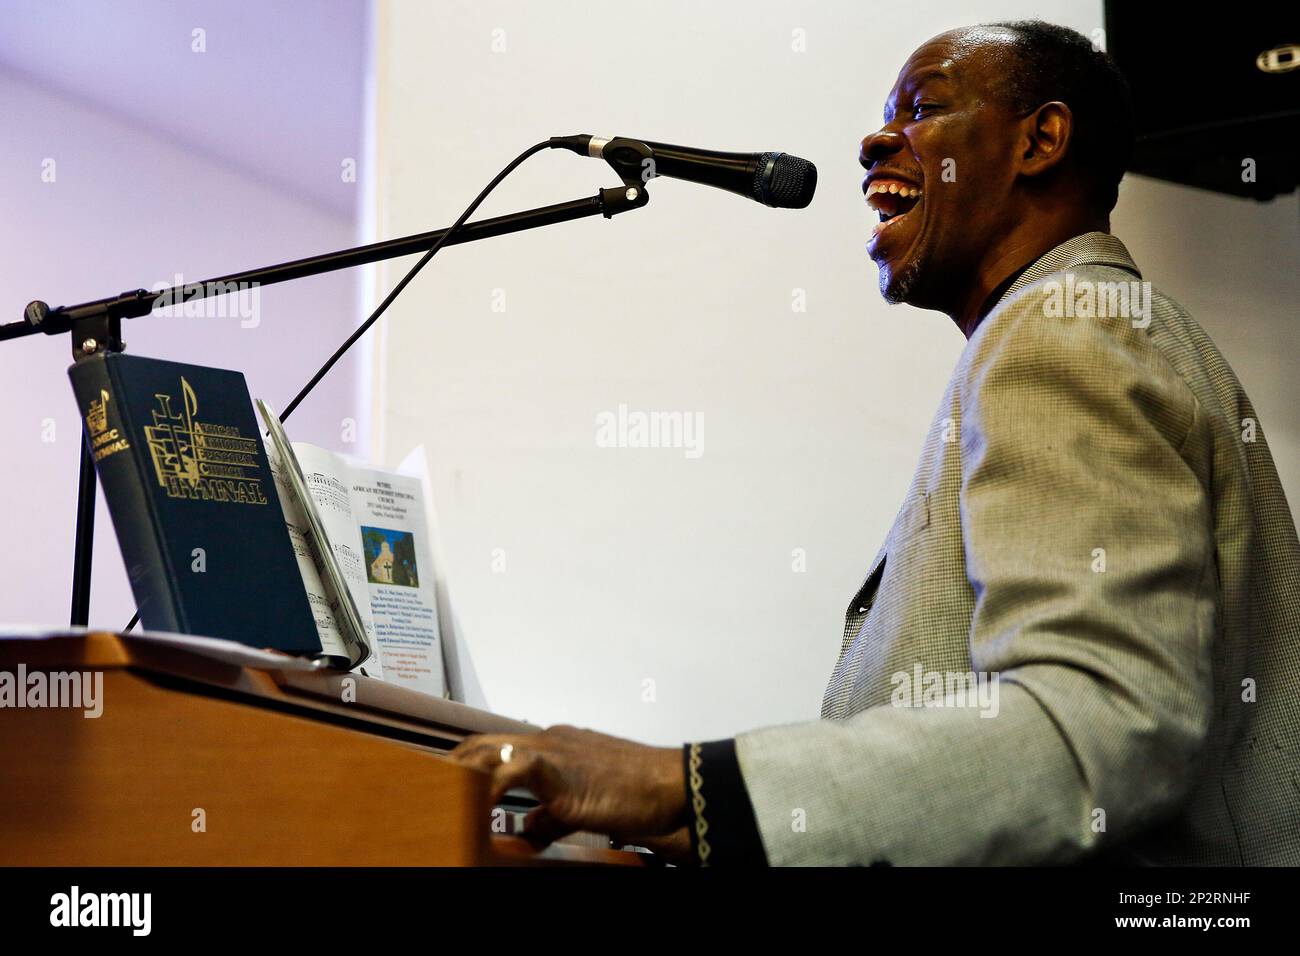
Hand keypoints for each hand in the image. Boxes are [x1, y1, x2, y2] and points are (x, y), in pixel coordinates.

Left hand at [447, 724, 686, 845]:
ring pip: (488, 751)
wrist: (671, 783)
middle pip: (483, 743)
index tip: (444, 781)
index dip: (468, 764)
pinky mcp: (559, 768)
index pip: (499, 748)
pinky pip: (510, 770)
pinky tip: (472, 806)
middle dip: (452, 763)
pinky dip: (486, 787)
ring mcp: (553, 749)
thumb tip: (527, 829)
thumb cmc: (638, 793)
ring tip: (435, 794)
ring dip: (459, 773)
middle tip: (424, 784)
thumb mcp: (583, 807)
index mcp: (555, 745)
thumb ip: (551, 815)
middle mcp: (549, 740)